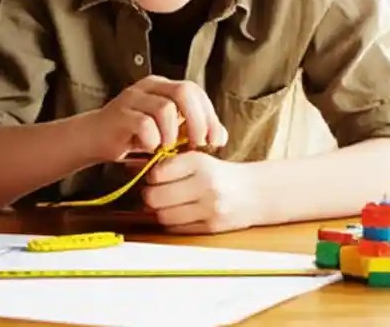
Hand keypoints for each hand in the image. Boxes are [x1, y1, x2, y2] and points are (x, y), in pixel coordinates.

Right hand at [85, 76, 226, 161]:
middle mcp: (148, 87)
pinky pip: (144, 124)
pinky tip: (150, 148)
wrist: (93, 138)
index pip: (194, 90)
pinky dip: (152, 140)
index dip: (209, 115)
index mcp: (162, 86)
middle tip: (198, 143)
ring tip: (168, 148)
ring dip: (172, 134)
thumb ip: (191, 130)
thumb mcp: (167, 131)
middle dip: (197, 120)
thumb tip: (221, 136)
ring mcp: (132, 98)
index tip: (215, 140)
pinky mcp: (119, 114)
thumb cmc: (133, 136)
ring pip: (165, 108)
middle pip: (183, 91)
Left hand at [139, 151, 256, 233]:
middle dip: (149, 197)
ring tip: (165, 205)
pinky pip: (177, 229)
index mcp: (200, 162)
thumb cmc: (221, 175)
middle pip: (156, 197)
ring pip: (164, 216)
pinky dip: (172, 223)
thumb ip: (171, 165)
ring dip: (159, 212)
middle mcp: (205, 184)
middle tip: (153, 194)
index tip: (153, 178)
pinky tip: (178, 214)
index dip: (151, 177)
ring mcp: (209, 208)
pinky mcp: (211, 227)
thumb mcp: (199, 160)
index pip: (158, 173)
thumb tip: (134, 169)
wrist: (255, 193)